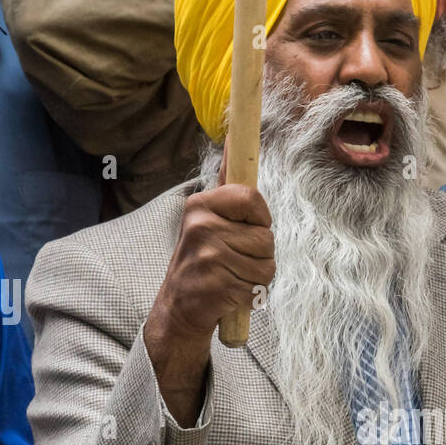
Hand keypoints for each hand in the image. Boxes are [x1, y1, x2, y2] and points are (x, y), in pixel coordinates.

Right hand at [150, 184, 273, 345]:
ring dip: (256, 277)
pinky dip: (250, 297)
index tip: (248, 228)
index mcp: (199, 205)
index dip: (260, 218)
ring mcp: (208, 257)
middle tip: (233, 260)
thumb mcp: (207, 217)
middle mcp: (201, 228)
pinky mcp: (216, 287)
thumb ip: (226, 183)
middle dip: (259, 254)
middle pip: (265, 238)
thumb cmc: (202, 260)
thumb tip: (233, 137)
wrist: (178, 308)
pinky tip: (229, 294)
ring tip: (231, 277)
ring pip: (267, 266)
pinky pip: (258, 289)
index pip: (251, 198)